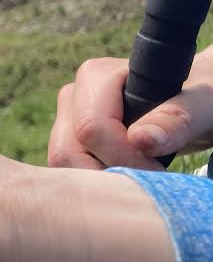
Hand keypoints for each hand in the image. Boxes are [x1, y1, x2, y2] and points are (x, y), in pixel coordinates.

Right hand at [48, 49, 212, 169]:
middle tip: (146, 179)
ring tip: (137, 177)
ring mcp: (67, 119)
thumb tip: (140, 139)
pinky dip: (95, 184)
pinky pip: (69, 172)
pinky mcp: (69, 142)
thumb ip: (174, 120)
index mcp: (96, 77)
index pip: (91, 129)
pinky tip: (122, 178)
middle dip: (106, 172)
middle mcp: (73, 96)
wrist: (196, 107)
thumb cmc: (203, 100)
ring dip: (100, 180)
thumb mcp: (201, 106)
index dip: (123, 158)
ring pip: (63, 165)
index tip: (157, 169)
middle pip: (67, 150)